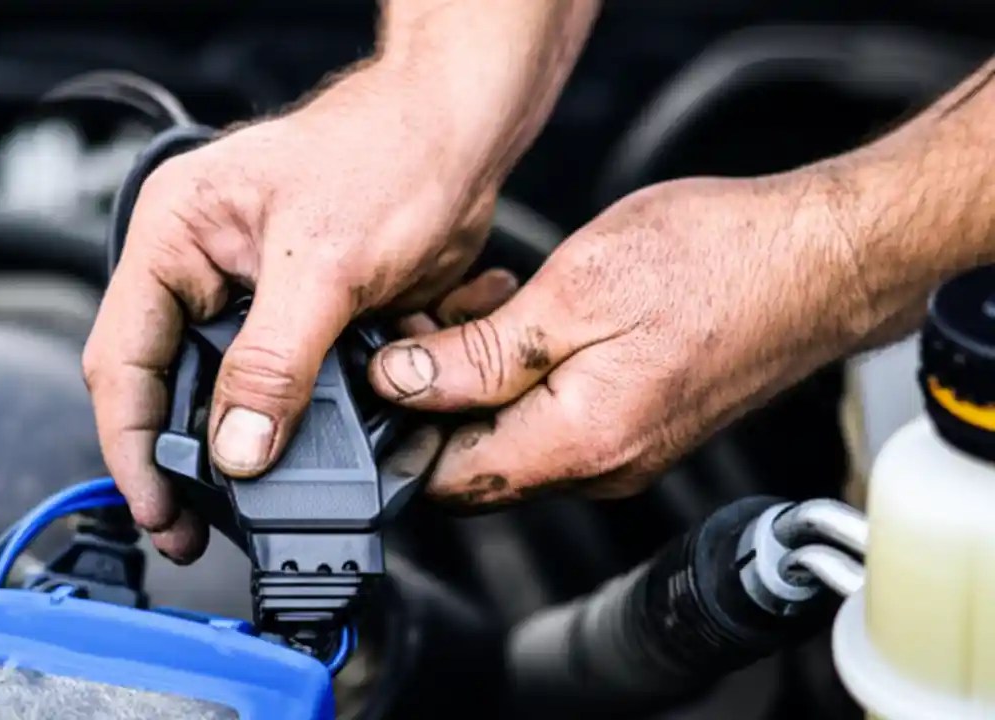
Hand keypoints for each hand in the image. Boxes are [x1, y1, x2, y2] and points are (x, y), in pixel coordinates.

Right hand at [82, 69, 500, 561]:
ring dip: (246, 449)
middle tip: (196, 527)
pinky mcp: (303, 321)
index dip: (133, 443)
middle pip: (169, 384)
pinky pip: (285, 389)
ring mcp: (252, 298)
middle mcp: (203, 268)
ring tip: (254, 507)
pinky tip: (314, 459)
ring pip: (229, 396)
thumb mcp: (326, 265)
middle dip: (184, 460)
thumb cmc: (390, 152)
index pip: (123, 356)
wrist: (464, 135)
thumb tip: (237, 449)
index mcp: (176, 237)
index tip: (156, 507)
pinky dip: (302, 425)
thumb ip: (274, 363)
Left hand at [369, 172, 875, 504]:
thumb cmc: (717, 261)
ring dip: (478, 381)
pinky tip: (527, 320)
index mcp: (578, 442)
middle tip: (433, 322)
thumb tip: (402, 384)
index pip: (446, 480)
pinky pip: (553, 423)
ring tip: (485, 306)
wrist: (819, 257)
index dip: (399, 427)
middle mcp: (600, 467)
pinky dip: (521, 378)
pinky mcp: (639, 426)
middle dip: (436, 398)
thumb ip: (480, 354)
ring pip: (511, 439)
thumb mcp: (575, 289)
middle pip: (474, 465)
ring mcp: (623, 452)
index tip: (387, 369)